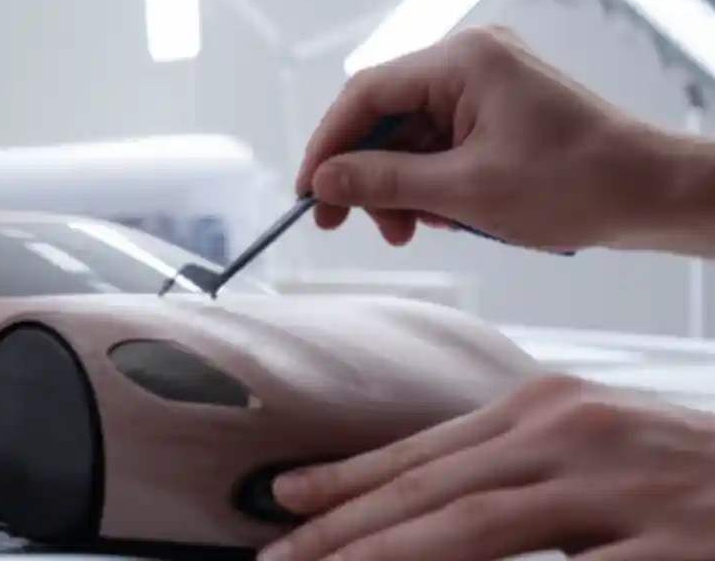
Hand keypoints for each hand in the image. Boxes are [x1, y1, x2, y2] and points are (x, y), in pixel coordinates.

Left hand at [259, 374, 714, 560]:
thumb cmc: (683, 472)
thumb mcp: (588, 447)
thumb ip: (508, 467)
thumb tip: (421, 501)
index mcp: (549, 407)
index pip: (426, 450)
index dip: (350, 477)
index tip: (287, 497)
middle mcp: (577, 436)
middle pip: (434, 490)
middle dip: (345, 530)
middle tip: (279, 556)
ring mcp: (626, 492)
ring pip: (477, 531)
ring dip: (389, 559)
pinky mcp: (674, 549)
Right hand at [295, 26, 712, 251]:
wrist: (654, 194)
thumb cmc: (576, 184)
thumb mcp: (465, 192)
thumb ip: (384, 183)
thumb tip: (322, 183)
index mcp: (462, 60)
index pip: (365, 94)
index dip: (328, 145)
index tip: (308, 194)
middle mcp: (469, 60)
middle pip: (384, 115)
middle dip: (366, 173)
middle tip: (346, 223)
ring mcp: (485, 83)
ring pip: (409, 135)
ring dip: (398, 185)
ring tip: (408, 230)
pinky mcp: (497, 110)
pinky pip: (439, 142)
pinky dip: (429, 181)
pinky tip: (439, 215)